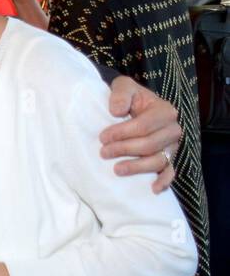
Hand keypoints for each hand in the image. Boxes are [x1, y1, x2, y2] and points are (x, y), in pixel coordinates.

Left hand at [99, 77, 180, 192]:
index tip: (102, 137)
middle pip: (150, 145)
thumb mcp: (123, 86)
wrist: (133, 105)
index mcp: (164, 111)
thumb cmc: (128, 97)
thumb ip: (120, 94)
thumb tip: (116, 111)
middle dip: (124, 149)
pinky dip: (163, 181)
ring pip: (158, 160)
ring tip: (116, 169)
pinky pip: (170, 172)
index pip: (143, 126)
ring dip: (137, 167)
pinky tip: (152, 189)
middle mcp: (172, 130)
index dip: (122, 133)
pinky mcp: (169, 158)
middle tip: (103, 152)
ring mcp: (172, 146)